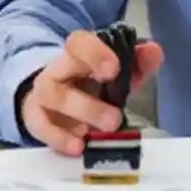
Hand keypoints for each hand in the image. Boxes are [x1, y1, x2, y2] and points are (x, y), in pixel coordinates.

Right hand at [20, 30, 163, 155]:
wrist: (54, 101)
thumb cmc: (90, 85)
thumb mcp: (116, 74)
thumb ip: (137, 63)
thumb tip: (154, 52)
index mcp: (78, 55)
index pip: (79, 43)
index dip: (94, 53)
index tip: (113, 69)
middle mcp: (58, 70)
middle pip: (62, 67)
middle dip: (89, 90)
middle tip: (115, 118)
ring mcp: (44, 93)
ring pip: (53, 96)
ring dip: (80, 114)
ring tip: (100, 131)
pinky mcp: (36, 117)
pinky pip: (40, 125)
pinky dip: (58, 137)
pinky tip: (77, 147)